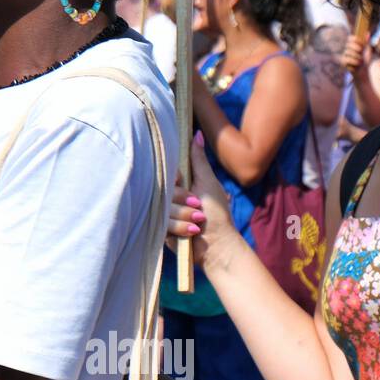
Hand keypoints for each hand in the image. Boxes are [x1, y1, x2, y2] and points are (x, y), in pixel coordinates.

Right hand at [165, 140, 236, 268]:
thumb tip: (197, 133)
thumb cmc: (217, 213)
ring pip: (163, 209)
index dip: (175, 180)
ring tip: (198, 224)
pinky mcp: (161, 229)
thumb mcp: (208, 182)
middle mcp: (172, 197)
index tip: (184, 183)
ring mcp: (166, 213)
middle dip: (184, 203)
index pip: (166, 173)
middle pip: (165, 192)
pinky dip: (179, 229)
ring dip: (184, 217)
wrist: (217, 246)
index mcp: (182, 183)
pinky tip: (192, 233)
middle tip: (198, 208)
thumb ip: (199, 160)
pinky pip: (162, 224)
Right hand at [340, 34, 368, 75]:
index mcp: (353, 45)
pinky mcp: (343, 62)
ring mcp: (344, 55)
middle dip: (357, 48)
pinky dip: (353, 61)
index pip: (350, 38)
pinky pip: (346, 59)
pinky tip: (357, 64)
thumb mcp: (368, 50)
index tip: (361, 43)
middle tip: (361, 52)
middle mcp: (348, 49)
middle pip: (349, 44)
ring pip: (348, 52)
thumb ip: (366, 42)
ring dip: (357, 57)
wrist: (364, 71)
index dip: (355, 39)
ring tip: (360, 61)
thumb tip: (367, 33)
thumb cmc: (366, 60)